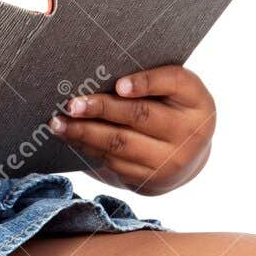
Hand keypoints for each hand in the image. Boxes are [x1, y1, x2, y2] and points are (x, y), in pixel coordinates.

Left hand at [48, 64, 215, 194]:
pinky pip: (114, 162)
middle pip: (139, 116)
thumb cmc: (171, 109)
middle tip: (72, 104)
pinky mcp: (150, 180)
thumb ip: (148, 80)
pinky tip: (71, 137)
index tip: (118, 85)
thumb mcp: (173, 91)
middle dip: (100, 109)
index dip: (145, 83)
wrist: (187, 155)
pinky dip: (88, 147)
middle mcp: (190, 132)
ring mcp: (172, 160)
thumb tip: (97, 76)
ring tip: (59, 123)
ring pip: (121, 143)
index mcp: (196, 100)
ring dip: (84, 132)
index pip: (173, 83)